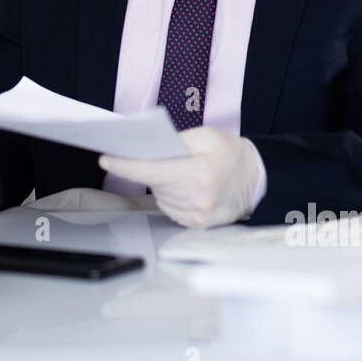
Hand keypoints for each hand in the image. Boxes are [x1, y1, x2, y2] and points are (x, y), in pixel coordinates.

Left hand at [99, 127, 263, 228]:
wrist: (256, 178)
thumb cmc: (228, 152)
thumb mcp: (204, 136)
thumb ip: (173, 141)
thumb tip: (142, 149)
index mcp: (198, 173)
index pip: (150, 171)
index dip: (125, 166)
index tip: (105, 159)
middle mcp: (196, 198)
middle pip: (153, 184)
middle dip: (149, 169)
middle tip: (164, 158)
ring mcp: (196, 215)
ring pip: (159, 196)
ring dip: (161, 184)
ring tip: (182, 173)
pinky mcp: (196, 224)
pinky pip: (168, 208)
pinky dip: (170, 196)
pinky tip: (185, 187)